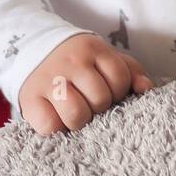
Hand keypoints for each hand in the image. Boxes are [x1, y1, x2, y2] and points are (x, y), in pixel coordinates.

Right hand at [18, 33, 153, 134]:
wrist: (32, 47)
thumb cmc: (79, 61)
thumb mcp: (105, 58)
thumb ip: (130, 71)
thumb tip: (146, 88)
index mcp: (93, 48)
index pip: (120, 78)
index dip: (118, 91)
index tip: (107, 91)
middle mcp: (70, 61)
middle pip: (100, 99)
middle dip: (99, 107)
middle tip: (89, 103)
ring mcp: (49, 80)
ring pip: (77, 114)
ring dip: (80, 120)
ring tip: (76, 113)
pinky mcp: (29, 98)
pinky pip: (50, 126)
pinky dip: (56, 128)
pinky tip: (58, 118)